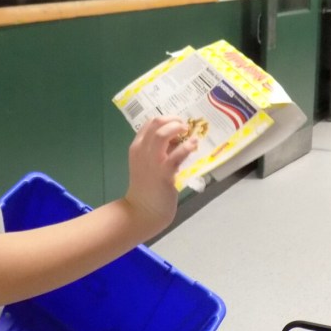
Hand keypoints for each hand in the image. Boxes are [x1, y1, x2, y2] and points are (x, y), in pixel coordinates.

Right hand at [124, 116, 197, 234]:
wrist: (142, 211)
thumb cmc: (147, 188)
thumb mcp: (147, 164)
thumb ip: (159, 150)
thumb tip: (177, 139)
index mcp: (137, 147)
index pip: (150, 123)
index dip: (166, 119)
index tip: (177, 123)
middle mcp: (142, 150)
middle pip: (157, 123)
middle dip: (174, 120)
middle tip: (185, 126)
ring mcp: (152, 161)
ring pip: (163, 133)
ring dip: (179, 128)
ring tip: (189, 132)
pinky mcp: (164, 173)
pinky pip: (177, 154)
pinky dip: (188, 146)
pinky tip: (194, 145)